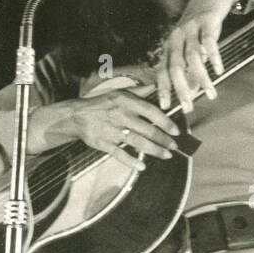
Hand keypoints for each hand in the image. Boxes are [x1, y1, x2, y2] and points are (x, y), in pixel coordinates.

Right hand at [28, 83, 180, 172]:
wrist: (77, 116)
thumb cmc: (101, 104)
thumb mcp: (119, 93)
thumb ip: (139, 92)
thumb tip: (156, 86)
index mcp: (126, 102)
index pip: (151, 112)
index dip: (165, 122)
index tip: (176, 131)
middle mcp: (120, 116)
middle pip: (147, 130)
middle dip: (164, 140)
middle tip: (174, 146)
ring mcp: (112, 131)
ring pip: (137, 143)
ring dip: (154, 151)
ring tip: (166, 155)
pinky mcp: (104, 143)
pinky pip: (120, 154)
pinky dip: (131, 161)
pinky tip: (142, 166)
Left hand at [155, 0, 237, 113]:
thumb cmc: (200, 25)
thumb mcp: (191, 46)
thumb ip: (190, 67)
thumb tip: (192, 92)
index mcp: (169, 45)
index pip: (162, 70)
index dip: (164, 88)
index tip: (166, 106)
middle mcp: (176, 37)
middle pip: (176, 67)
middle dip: (181, 89)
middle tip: (188, 107)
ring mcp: (191, 29)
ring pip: (193, 58)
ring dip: (202, 78)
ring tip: (210, 94)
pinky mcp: (206, 22)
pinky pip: (208, 42)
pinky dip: (214, 57)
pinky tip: (219, 70)